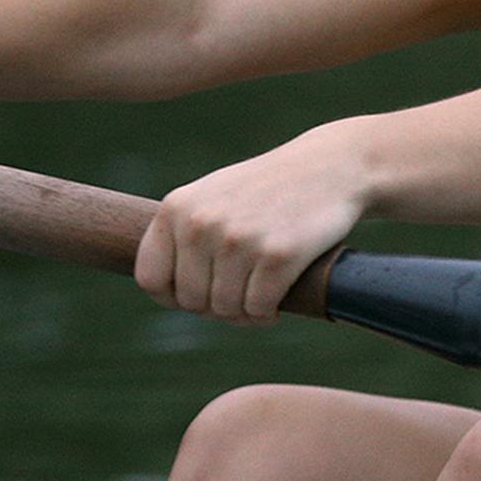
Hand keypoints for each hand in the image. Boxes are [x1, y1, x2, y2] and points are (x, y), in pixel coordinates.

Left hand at [136, 123, 372, 323]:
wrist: (330, 167)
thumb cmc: (268, 189)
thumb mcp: (213, 197)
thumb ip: (183, 234)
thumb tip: (161, 291)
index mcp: (176, 208)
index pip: (151, 278)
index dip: (172, 298)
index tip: (198, 297)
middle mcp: (201, 223)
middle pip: (192, 301)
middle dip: (217, 306)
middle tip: (242, 294)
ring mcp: (239, 239)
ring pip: (226, 309)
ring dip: (245, 312)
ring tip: (261, 295)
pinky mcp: (277, 255)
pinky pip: (258, 309)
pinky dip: (268, 313)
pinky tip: (279, 299)